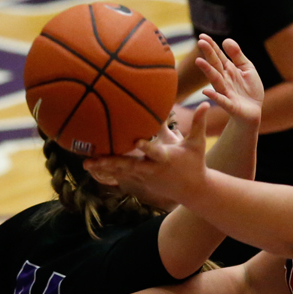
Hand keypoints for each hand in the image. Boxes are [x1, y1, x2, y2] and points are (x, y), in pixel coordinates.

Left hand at [84, 104, 209, 203]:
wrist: (193, 191)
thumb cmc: (195, 164)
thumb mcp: (198, 144)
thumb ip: (199, 123)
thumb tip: (206, 102)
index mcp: (166, 158)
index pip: (155, 152)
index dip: (146, 147)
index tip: (136, 141)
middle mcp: (153, 169)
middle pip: (131, 165)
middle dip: (114, 162)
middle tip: (96, 158)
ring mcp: (145, 177)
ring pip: (122, 172)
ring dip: (104, 168)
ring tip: (86, 163)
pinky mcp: (141, 181)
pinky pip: (121, 176)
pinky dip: (107, 173)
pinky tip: (91, 168)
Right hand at [194, 35, 262, 126]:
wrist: (254, 111)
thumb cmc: (250, 89)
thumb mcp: (247, 68)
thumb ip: (238, 55)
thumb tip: (226, 40)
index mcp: (228, 70)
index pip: (218, 56)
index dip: (211, 46)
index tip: (202, 36)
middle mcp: (224, 80)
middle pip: (215, 65)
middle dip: (208, 54)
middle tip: (200, 42)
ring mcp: (226, 92)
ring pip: (216, 80)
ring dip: (207, 71)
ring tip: (199, 61)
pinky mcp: (230, 106)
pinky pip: (222, 101)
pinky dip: (214, 97)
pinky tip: (206, 92)